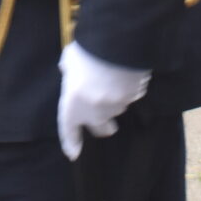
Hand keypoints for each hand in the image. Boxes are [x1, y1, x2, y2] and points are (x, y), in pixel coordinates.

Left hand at [56, 42, 150, 160]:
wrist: (115, 45)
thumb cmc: (86, 53)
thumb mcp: (69, 59)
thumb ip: (67, 70)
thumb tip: (68, 71)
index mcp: (73, 105)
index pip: (69, 131)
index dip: (70, 143)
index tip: (73, 154)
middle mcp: (94, 112)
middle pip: (100, 128)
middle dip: (103, 126)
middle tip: (107, 124)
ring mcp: (115, 107)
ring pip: (116, 110)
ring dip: (114, 102)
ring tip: (112, 79)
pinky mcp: (133, 98)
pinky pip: (130, 97)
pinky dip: (128, 90)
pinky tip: (125, 73)